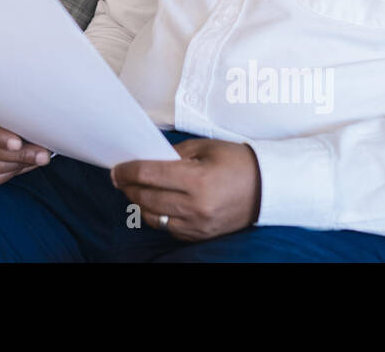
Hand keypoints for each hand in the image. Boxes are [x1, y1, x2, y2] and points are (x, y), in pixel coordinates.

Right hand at [0, 109, 51, 186]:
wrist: (7, 119)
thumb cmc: (14, 111)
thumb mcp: (16, 107)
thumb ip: (23, 115)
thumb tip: (42, 130)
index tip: (18, 143)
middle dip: (18, 154)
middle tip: (42, 155)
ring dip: (16, 165)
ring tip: (37, 159)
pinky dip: (10, 174)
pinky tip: (23, 164)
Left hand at [110, 138, 261, 241]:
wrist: (268, 188)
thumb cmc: (237, 162)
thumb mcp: (205, 147)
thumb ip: (174, 154)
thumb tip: (147, 158)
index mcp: (197, 180)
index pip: (149, 174)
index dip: (128, 171)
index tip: (116, 168)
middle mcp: (196, 206)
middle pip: (147, 198)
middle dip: (128, 187)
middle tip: (119, 178)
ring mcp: (199, 225)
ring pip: (154, 217)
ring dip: (139, 203)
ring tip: (134, 190)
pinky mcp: (201, 235)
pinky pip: (169, 229)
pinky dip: (158, 216)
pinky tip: (155, 204)